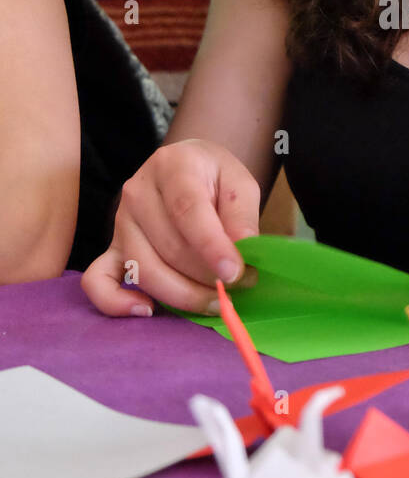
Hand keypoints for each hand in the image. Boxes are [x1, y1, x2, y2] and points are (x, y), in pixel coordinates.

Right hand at [81, 138, 259, 316]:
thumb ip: (241, 217)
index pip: (188, 209)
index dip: (211, 246)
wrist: (187, 168)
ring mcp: (120, 223)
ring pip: (144, 269)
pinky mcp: (111, 248)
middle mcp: (137, 193)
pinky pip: (98, 281)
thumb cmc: (215, 178)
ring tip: (215, 301)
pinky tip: (147, 310)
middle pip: (168, 246)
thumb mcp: (240, 184)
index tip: (234, 273)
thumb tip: (240, 255)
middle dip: (207, 276)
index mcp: (172, 167)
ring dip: (183, 295)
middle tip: (240, 286)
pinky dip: (116, 302)